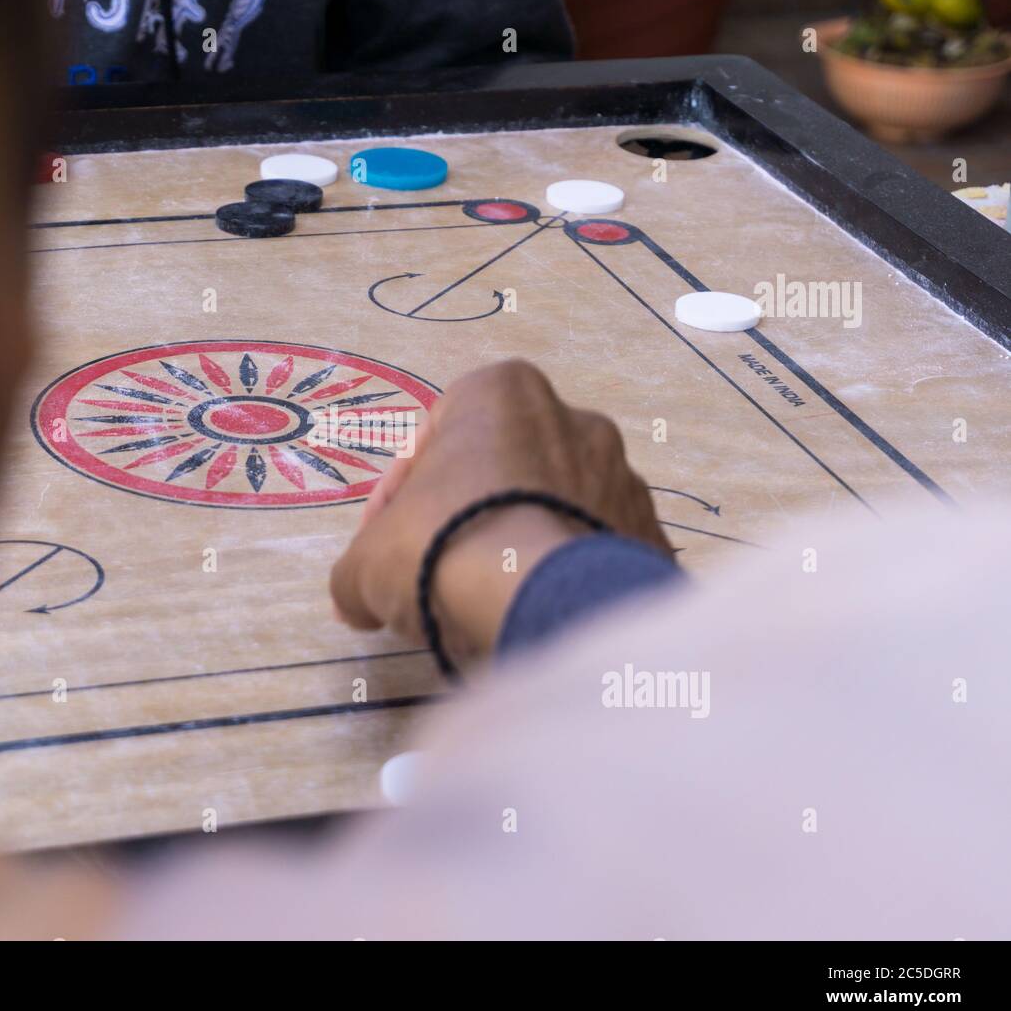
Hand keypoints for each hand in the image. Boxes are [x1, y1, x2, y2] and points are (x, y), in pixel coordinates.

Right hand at [330, 360, 670, 666]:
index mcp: (502, 393)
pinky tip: (536, 617)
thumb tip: (357, 599)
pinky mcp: (653, 536)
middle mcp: (575, 418)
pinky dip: (565, 579)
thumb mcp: (364, 563)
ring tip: (488, 603)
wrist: (541, 604)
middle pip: (502, 472)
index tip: (385, 547)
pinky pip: (595, 554)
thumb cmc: (442, 547)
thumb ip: (358, 571)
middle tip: (435, 574)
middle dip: (467, 518)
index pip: (434, 439)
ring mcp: (624, 477)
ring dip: (520, 547)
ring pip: (554, 511)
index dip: (398, 499)